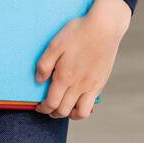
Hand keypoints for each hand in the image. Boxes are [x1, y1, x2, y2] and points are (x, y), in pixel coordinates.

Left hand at [34, 0, 131, 119]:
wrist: (104, 27)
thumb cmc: (78, 32)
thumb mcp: (54, 44)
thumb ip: (44, 65)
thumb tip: (39, 81)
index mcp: (64, 77)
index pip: (51, 103)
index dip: (43, 108)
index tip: (39, 106)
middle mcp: (78, 85)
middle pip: (63, 111)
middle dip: (53, 113)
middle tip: (49, 108)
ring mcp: (91, 86)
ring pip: (80, 113)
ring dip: (70, 115)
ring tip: (65, 108)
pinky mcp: (100, 83)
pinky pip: (91, 104)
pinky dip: (83, 108)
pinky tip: (78, 100)